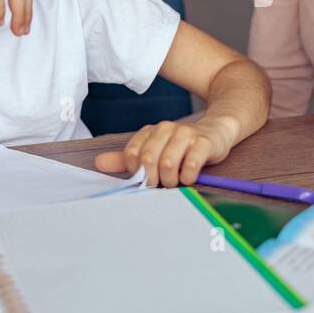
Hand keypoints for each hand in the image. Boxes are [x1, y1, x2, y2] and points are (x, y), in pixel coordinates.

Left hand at [94, 116, 238, 187]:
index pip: (132, 154)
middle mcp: (166, 128)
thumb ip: (126, 159)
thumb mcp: (154, 151)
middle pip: (149, 159)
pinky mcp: (204, 143)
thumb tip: (99, 163)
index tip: (148, 178)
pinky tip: (189, 177)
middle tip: (162, 184)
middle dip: (154, 179)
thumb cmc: (182, 148)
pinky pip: (191, 165)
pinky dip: (188, 177)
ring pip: (168, 163)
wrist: (215, 133)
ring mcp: (186, 134)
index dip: (138, 172)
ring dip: (171, 180)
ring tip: (176, 181)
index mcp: (151, 131)